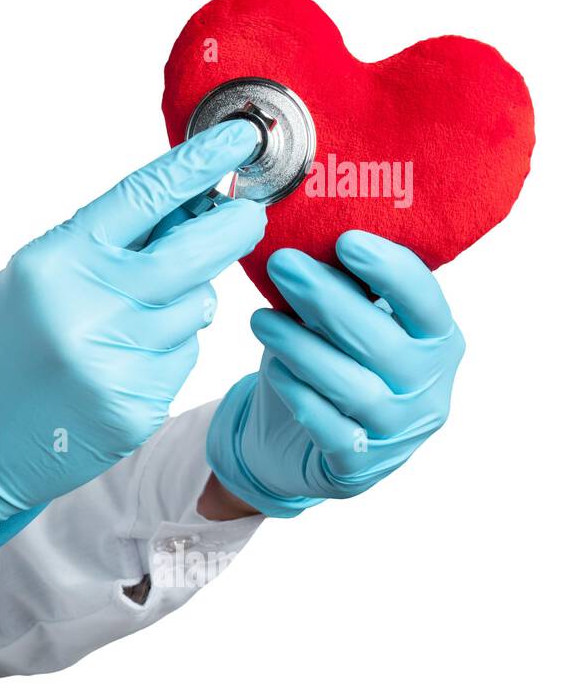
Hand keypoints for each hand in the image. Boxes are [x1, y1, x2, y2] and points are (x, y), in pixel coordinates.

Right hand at [0, 121, 265, 576]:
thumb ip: (103, 244)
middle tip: (248, 216)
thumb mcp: (32, 277)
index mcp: (54, 263)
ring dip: (185, 300)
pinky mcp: (135, 407)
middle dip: (232, 228)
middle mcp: (87, 309)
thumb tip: (185, 206)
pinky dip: (168, 349)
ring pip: (195, 309)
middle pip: (194, 253)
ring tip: (133, 316)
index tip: (241, 139)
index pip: (143, 197)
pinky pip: (183, 358)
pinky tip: (124, 360)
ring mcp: (115, 363)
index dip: (199, 163)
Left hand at [206, 231, 464, 517]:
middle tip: (283, 263)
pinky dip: (300, 395)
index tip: (345, 239)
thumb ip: (343, 286)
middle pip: (380, 340)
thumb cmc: (332, 361)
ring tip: (259, 319)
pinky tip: (274, 368)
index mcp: (437, 339)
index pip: (424, 300)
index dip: (389, 270)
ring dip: (302, 347)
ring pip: (352, 386)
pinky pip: (330, 429)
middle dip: (328, 298)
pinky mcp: (360, 467)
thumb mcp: (343, 321)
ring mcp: (398, 431)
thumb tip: (302, 229)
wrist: (304, 442)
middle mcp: (428, 386)